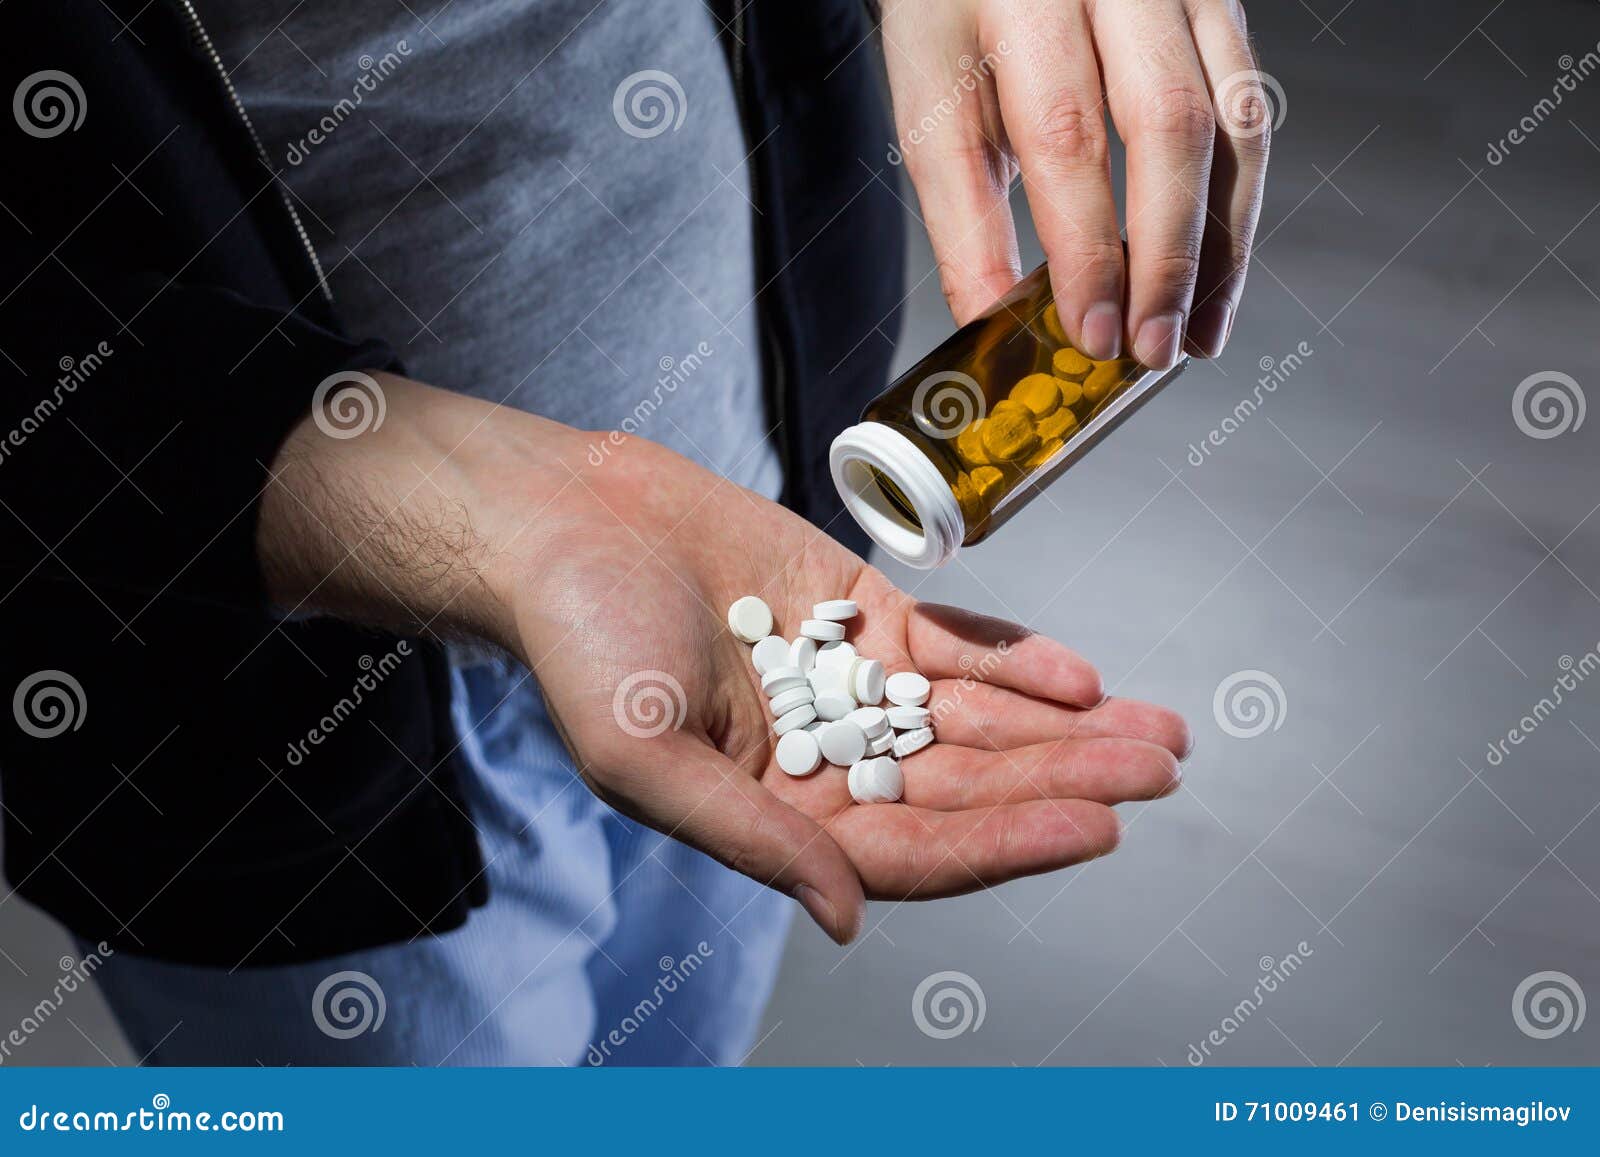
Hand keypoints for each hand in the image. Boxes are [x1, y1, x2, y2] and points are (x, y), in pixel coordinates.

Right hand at [262, 377, 1189, 943]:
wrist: (566, 520)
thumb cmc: (584, 645)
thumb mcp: (651, 761)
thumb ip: (756, 841)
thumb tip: (847, 920)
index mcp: (779, 816)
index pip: (914, 848)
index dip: (1006, 842)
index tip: (1095, 830)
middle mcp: (827, 758)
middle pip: (968, 784)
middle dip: (1064, 781)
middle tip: (1159, 774)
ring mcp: (850, 681)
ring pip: (977, 717)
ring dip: (1064, 726)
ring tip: (1156, 732)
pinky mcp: (858, 609)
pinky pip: (951, 642)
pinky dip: (1014, 658)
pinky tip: (1078, 674)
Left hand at [882, 0, 1269, 366]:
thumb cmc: (957, 20)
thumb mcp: (933, 110)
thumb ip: (964, 220)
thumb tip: (996, 328)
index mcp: (1023, 0)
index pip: (1065, 133)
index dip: (1086, 248)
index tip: (1094, 333)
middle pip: (1169, 124)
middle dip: (1169, 256)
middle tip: (1155, 348)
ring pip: (1233, 121)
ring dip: (1223, 243)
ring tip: (1197, 331)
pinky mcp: (1218, 5)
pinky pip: (1250, 109)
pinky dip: (1237, 202)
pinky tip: (1216, 270)